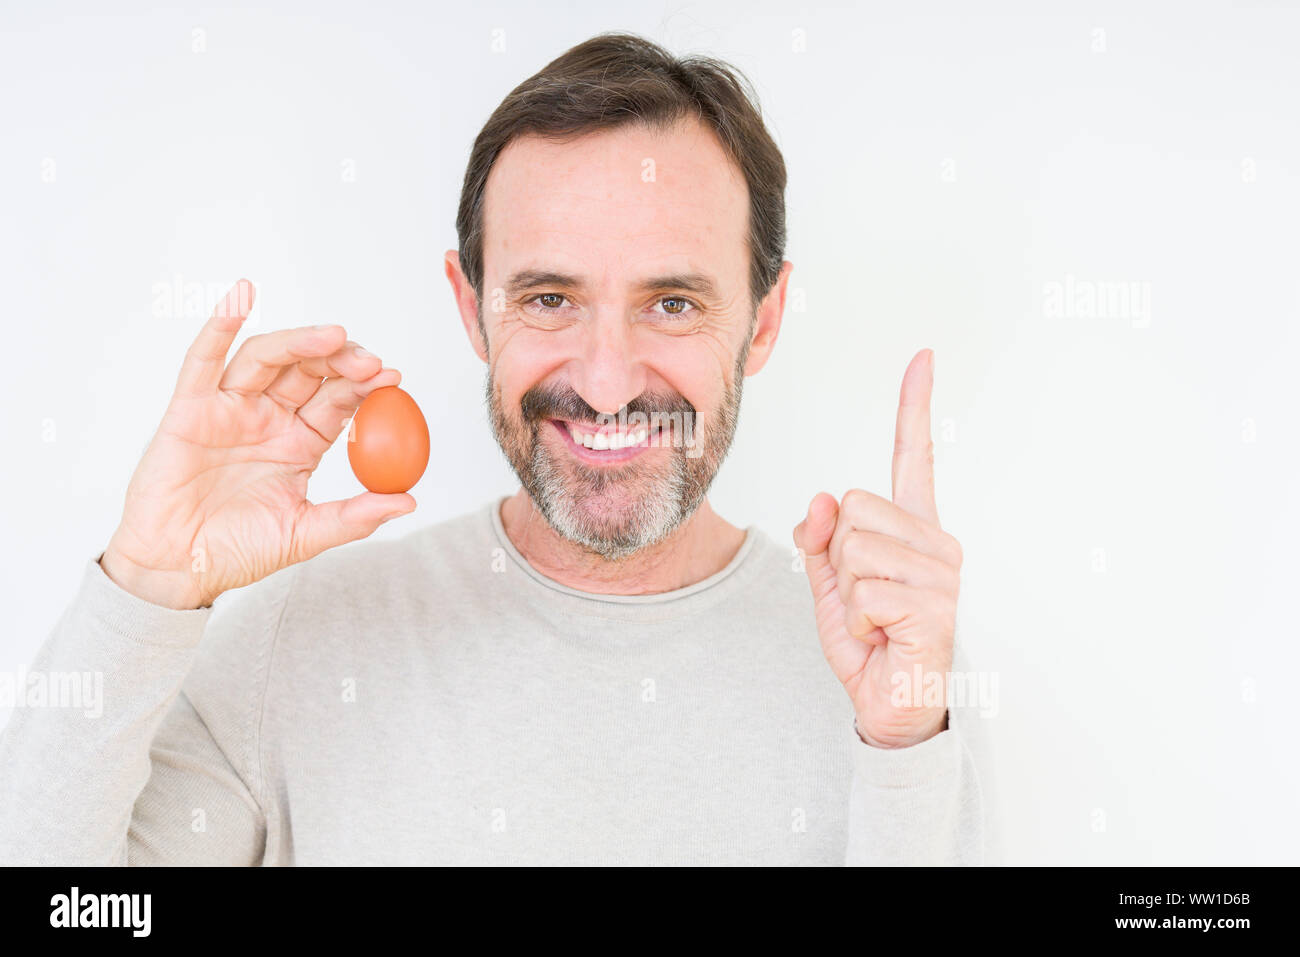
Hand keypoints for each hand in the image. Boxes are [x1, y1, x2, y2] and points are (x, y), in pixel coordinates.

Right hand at [101, 279, 414, 609]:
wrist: (178, 569)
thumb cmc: (237, 551)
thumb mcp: (306, 535)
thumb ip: (355, 517)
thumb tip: (409, 502)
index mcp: (301, 443)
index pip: (339, 401)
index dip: (366, 385)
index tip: (393, 377)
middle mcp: (268, 418)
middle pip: (309, 371)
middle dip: (342, 360)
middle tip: (370, 361)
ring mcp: (229, 409)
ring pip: (268, 359)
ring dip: (300, 342)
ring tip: (334, 337)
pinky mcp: (190, 409)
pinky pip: (203, 361)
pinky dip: (220, 326)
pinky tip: (242, 297)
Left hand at [793, 349, 961, 747]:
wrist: (893, 704)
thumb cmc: (871, 641)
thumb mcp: (831, 583)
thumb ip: (820, 538)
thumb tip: (820, 498)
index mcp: (913, 529)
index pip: (912, 458)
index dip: (914, 407)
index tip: (923, 358)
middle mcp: (936, 542)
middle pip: (853, 506)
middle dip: (839, 556)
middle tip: (865, 600)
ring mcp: (940, 572)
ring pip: (853, 546)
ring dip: (847, 592)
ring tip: (875, 621)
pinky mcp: (934, 605)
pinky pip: (860, 589)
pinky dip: (855, 620)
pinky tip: (881, 636)